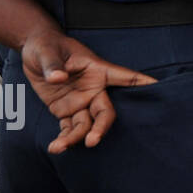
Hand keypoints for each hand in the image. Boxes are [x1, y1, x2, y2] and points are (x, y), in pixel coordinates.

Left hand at [19, 28, 156, 153]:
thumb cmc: (46, 45)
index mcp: (97, 70)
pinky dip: (63, 139)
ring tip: (59, 147)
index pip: (124, 77)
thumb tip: (57, 77)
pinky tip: (56, 147)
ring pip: (86, 124)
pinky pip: (69, 128)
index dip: (142, 83)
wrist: (33, 53)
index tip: (159, 88)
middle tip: (92, 140)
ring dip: (76, 137)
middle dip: (101, 127)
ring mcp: (81, 101)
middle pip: (105, 111)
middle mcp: (93, 88)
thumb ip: (53, 65)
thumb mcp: (46, 51)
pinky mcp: (66, 110)